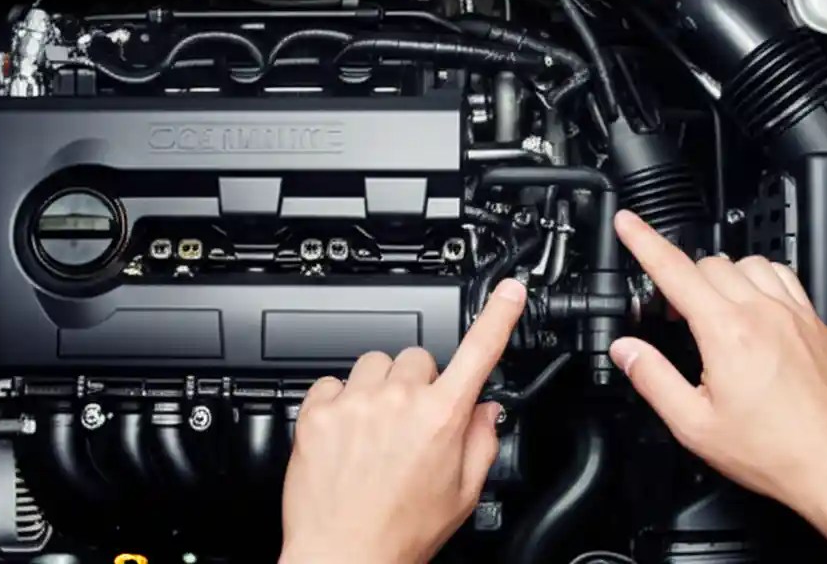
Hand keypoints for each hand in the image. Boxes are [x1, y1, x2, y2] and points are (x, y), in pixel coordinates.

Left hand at [279, 279, 526, 563]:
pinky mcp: (318, 411)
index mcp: (442, 418)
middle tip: (410, 423)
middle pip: (418, 358)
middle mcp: (399, 401)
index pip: (480, 351)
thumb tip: (485, 409)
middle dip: (418, 384)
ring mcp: (356, 402)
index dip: (499, 315)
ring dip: (378, 388)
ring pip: (375, 365)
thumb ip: (481, 442)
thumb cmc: (401, 532)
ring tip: (375, 431)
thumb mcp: (463, 494)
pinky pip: (332, 382)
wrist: (343, 557)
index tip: (508, 290)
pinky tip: (346, 435)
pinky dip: (340, 402)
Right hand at [608, 210, 826, 563]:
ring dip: (721, 276)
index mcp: (726, 333)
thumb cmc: (773, 451)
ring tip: (713, 311)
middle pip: (709, 264)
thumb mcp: (694, 425)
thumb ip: (653, 379)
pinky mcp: (815, 324)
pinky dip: (760, 279)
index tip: (628, 223)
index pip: (674, 270)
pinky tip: (754, 306)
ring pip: (747, 263)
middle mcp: (763, 314)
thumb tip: (626, 350)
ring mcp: (794, 314)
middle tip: (673, 314)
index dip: (644, 241)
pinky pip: (784, 277)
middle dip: (682, 279)